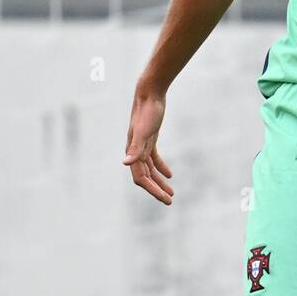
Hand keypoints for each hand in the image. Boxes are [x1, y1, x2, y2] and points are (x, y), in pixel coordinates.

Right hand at [123, 88, 173, 204]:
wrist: (149, 94)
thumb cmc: (147, 112)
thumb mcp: (144, 131)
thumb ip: (135, 148)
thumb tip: (125, 163)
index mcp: (133, 152)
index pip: (141, 178)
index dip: (152, 190)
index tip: (166, 198)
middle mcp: (135, 151)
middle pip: (145, 177)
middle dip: (157, 190)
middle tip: (170, 201)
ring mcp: (142, 145)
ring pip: (150, 169)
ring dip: (159, 181)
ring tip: (171, 192)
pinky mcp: (150, 139)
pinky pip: (154, 158)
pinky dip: (161, 167)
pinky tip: (170, 175)